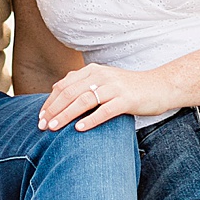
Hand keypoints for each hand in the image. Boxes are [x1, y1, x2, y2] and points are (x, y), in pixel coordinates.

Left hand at [38, 61, 169, 130]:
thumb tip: (56, 87)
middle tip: (42, 126)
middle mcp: (101, 75)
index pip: (64, 85)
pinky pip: (105, 110)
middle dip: (54, 109)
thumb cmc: (128, 87)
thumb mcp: (103, 80)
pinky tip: (79, 129)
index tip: (40, 117)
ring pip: (84, 100)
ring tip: (54, 128)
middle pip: (70, 92)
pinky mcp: (126, 100)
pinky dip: (90, 120)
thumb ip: (81, 82)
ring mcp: (114, 87)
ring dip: (66, 115)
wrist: (159, 86)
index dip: (50, 101)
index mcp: (93, 70)